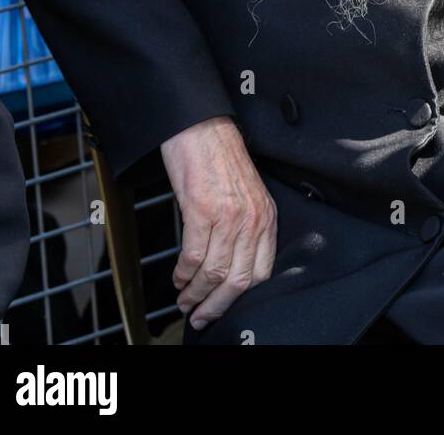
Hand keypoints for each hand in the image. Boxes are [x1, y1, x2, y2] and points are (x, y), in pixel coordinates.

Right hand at [160, 115, 276, 329]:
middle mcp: (252, 219)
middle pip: (239, 281)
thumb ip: (245, 227)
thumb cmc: (219, 157)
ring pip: (214, 273)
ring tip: (184, 299)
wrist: (201, 126)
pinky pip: (194, 256)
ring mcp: (229, 215)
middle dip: (216, 306)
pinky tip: (177, 277)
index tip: (223, 310)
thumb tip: (229, 265)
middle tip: (199, 317)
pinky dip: (183, 274)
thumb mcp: (245, 194)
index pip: (262, 272)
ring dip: (195, 293)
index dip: (240, 299)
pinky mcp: (202, 209)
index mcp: (266, 216)